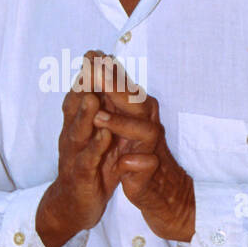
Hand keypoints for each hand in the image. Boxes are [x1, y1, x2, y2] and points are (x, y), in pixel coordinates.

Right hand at [35, 51, 122, 246]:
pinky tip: (104, 135)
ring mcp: (74, 154)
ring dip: (85, 113)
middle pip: (77, 105)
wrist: (73, 205)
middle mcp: (73, 133)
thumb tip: (108, 78)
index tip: (97, 51)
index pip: (83, 93)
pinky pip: (87, 160)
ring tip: (92, 96)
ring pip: (78, 131)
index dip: (88, 74)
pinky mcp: (80, 176)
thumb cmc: (90, 165)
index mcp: (78, 122)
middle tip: (91, 60)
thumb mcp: (98, 132)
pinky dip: (95, 147)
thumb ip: (102, 109)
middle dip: (84, 84)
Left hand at [94, 67, 194, 242]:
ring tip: (98, 117)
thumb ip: (112, 96)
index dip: (108, 70)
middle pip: (137, 101)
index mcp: (139, 112)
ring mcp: (151, 149)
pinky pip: (145, 166)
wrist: (158, 193)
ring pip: (145, 132)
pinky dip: (134, 164)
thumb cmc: (136, 153)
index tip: (89, 53)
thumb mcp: (121, 122)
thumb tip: (96, 63)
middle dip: (115, 87)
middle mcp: (149, 125)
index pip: (125, 87)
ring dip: (122, 124)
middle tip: (94, 72)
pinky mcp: (149, 174)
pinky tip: (123, 162)